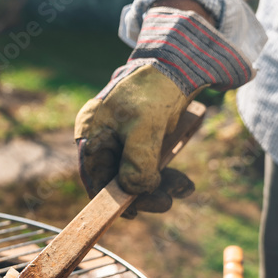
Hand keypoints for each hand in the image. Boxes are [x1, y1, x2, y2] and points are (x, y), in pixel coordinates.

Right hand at [75, 63, 195, 217]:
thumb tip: (134, 190)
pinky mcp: (142, 139)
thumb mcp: (145, 126)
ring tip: (184, 187)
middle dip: (142, 192)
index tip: (132, 214)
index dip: (110, 200)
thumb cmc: (155, 90)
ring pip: (135, 174)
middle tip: (167, 202)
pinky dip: (165, 174)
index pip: (94, 176)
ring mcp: (122, 139)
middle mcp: (103, 139)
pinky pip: (149, 165)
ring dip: (159, 185)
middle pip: (116, 179)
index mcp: (92, 134)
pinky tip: (183, 182)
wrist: (178, 64)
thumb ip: (137, 160)